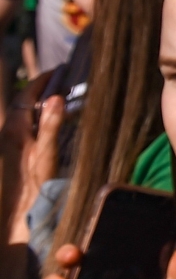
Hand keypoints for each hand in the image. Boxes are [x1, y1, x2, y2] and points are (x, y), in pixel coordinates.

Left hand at [5, 89, 65, 239]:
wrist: (21, 207)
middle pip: (23, 101)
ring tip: (61, 95)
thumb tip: (56, 98)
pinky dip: (39, 113)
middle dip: (41, 88)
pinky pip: (26, 122)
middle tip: (62, 80)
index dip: (42, 80)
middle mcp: (10, 130)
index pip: (27, 95)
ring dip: (40, 100)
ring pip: (24, 111)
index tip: (59, 70)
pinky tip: (52, 119)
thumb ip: (51, 125)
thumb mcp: (46, 153)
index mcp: (16, 128)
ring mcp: (11, 139)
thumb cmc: (35, 182)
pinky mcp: (15, 147)